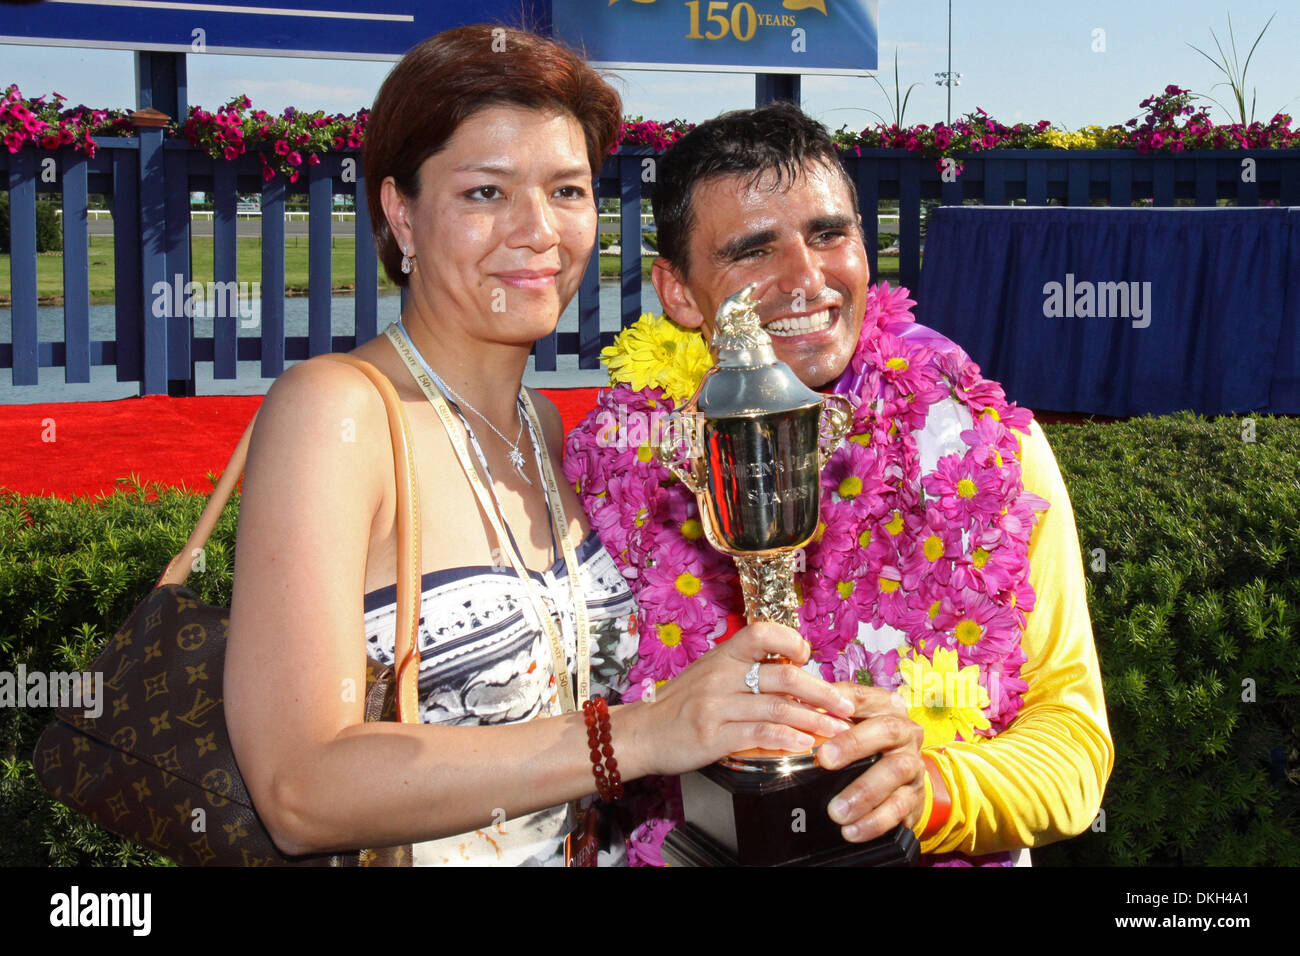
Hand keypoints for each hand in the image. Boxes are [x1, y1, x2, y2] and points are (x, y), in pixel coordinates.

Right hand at [634, 622, 857, 777]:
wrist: (642, 733)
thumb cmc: (681, 705)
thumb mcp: (710, 675)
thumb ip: (745, 670)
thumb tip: (792, 674)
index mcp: (722, 656)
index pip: (761, 633)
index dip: (790, 640)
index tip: (809, 656)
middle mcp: (721, 676)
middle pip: (784, 677)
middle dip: (822, 692)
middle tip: (844, 705)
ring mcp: (716, 706)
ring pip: (778, 709)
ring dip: (814, 721)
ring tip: (836, 731)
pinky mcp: (713, 736)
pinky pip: (759, 735)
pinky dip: (787, 740)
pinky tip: (804, 744)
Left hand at [817, 683, 925, 842]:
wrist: (905, 782)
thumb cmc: (868, 748)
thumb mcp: (852, 725)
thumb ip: (827, 715)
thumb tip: (790, 708)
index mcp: (886, 708)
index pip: (862, 698)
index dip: (839, 703)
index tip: (814, 714)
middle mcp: (905, 732)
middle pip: (885, 730)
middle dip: (854, 744)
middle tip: (825, 760)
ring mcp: (912, 764)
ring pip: (894, 772)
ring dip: (863, 792)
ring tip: (836, 811)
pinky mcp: (914, 796)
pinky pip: (898, 808)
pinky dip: (874, 821)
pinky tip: (852, 830)